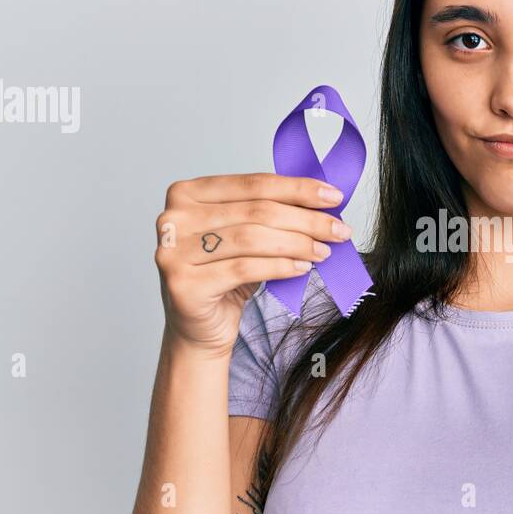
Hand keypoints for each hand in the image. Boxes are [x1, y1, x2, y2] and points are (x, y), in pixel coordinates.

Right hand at [153, 173, 352, 357]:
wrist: (199, 330)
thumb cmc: (224, 278)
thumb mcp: (245, 237)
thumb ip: (270, 214)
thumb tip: (323, 201)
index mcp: (186, 194)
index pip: (252, 183)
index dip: (298, 188)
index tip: (334, 196)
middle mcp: (173, 219)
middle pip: (256, 211)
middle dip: (306, 220)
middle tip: (339, 229)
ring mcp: (173, 251)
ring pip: (251, 238)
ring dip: (297, 243)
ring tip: (324, 251)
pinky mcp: (183, 284)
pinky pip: (244, 269)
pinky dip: (279, 266)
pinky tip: (302, 267)